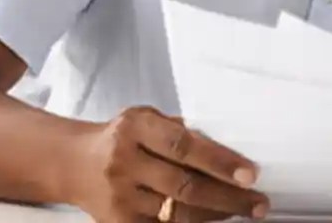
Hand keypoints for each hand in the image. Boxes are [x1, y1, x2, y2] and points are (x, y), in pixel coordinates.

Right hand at [66, 106, 268, 222]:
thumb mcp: (147, 119)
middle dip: (228, 197)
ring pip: (176, 212)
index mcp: (134, 128)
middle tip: (259, 202)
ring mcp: (119, 197)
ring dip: (217, 214)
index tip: (251, 174)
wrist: (72, 162)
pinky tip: (215, 220)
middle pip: (184, 185)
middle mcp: (124, 162)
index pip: (184, 146)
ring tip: (245, 211)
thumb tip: (229, 151)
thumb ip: (181, 132)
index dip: (220, 161)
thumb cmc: (123, 136)